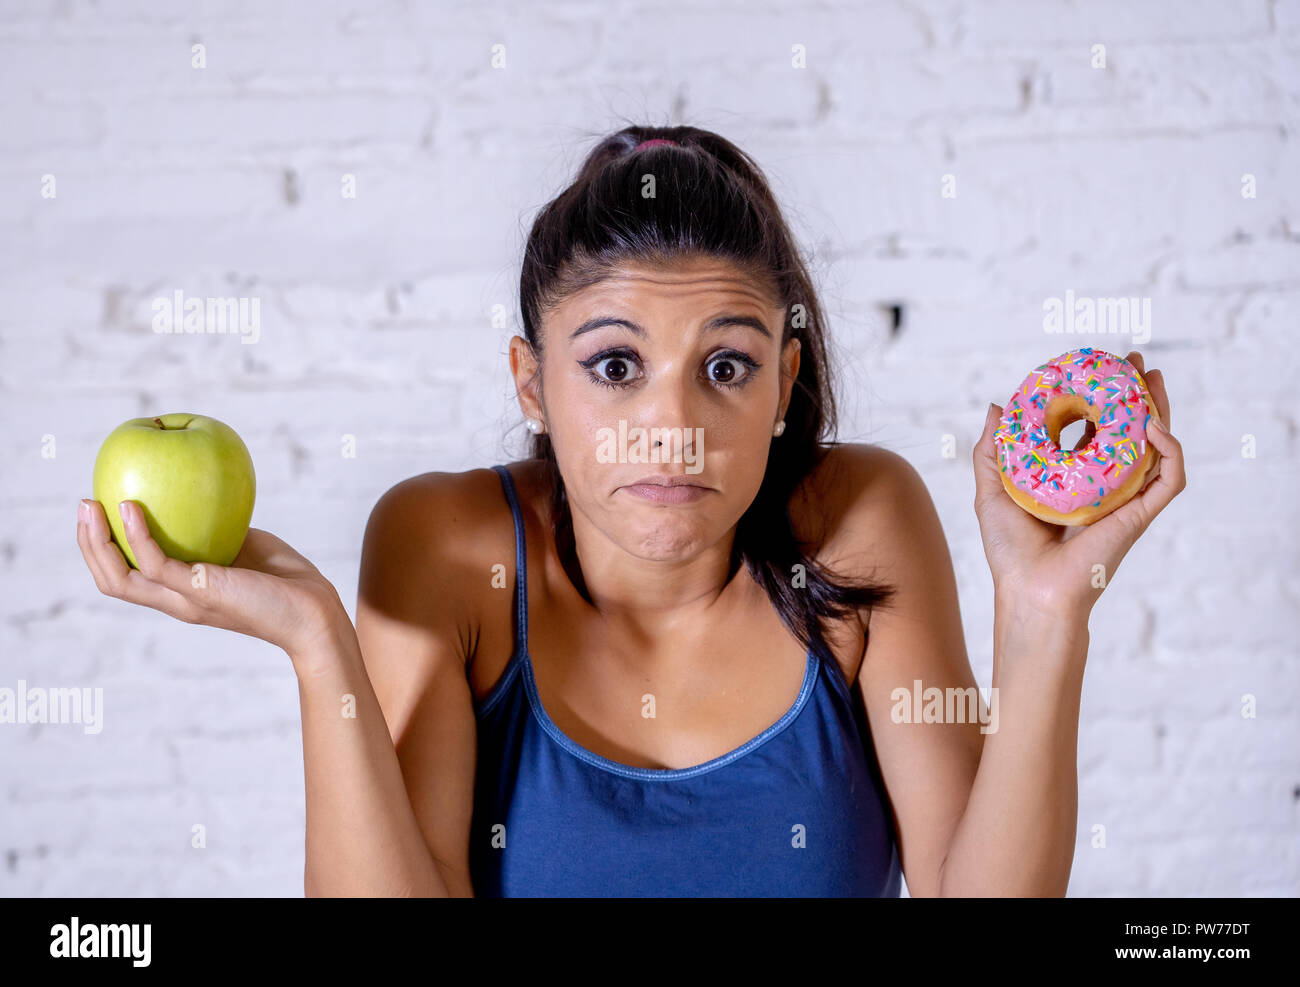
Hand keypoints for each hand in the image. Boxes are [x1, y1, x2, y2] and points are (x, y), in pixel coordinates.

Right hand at [76, 497, 346, 657]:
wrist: (313, 611)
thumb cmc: (283, 579)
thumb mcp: (242, 546)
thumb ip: (215, 530)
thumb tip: (200, 495)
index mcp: (181, 592)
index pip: (127, 577)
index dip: (103, 549)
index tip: (98, 511)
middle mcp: (175, 600)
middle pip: (111, 580)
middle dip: (88, 544)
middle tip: (83, 504)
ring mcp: (185, 599)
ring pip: (120, 578)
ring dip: (97, 542)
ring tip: (92, 505)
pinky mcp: (201, 592)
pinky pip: (156, 563)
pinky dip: (137, 536)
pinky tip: (131, 508)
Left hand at [972, 350, 1186, 618]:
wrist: (1028, 589)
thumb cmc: (1009, 549)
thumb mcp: (993, 489)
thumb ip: (993, 451)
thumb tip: (998, 408)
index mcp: (1075, 478)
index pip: (1095, 429)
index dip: (1100, 398)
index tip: (1098, 368)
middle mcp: (1104, 485)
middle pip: (1130, 431)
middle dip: (1137, 394)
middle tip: (1136, 361)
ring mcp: (1125, 499)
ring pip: (1157, 447)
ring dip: (1161, 410)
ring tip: (1153, 379)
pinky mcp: (1140, 515)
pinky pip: (1169, 478)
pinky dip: (1170, 450)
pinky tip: (1155, 425)